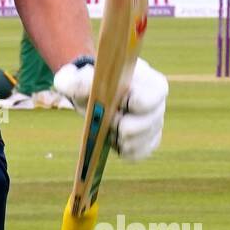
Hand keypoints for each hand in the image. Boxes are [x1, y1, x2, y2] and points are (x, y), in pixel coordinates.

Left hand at [53, 56, 168, 159]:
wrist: (93, 93)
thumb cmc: (88, 82)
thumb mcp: (75, 77)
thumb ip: (73, 80)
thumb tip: (83, 90)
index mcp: (146, 79)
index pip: (156, 92)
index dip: (135, 102)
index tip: (115, 103)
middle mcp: (156, 101)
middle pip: (151, 121)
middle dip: (124, 126)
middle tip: (108, 121)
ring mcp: (154, 121)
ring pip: (144, 139)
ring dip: (121, 139)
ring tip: (108, 130)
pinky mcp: (149, 140)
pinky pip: (141, 153)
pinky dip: (124, 151)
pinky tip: (113, 142)